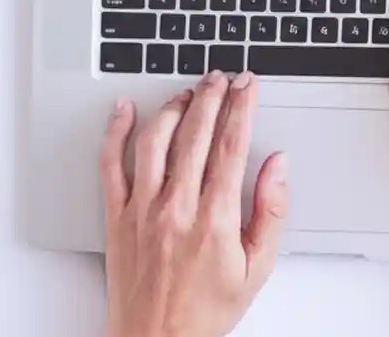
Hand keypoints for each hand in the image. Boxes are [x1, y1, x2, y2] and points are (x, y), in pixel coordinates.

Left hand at [99, 71, 289, 336]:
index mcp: (215, 218)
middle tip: (221, 76)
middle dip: (212, 97)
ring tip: (188, 92)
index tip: (248, 85)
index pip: (232, 145)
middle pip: (195, 134)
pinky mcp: (116, 216)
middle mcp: (176, 207)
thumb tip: (277, 166)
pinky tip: (123, 110)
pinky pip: (110, 165)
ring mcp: (142, 209)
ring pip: (154, 140)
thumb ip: (271, 212)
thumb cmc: (206, 312)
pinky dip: (115, 132)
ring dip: (172, 107)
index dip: (242, 108)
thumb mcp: (257, 269)